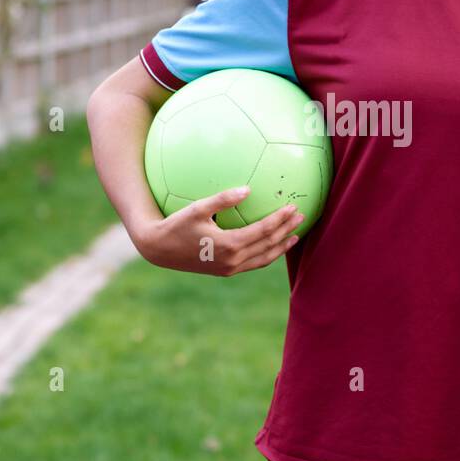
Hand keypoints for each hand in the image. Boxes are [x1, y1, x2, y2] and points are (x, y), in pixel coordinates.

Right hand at [132, 186, 303, 274]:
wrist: (158, 250)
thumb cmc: (175, 224)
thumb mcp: (197, 208)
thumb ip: (223, 199)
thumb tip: (248, 189)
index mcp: (229, 245)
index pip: (264, 231)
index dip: (280, 219)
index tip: (293, 207)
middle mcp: (233, 260)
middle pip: (269, 245)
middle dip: (287, 231)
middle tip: (301, 217)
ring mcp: (230, 268)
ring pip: (264, 259)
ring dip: (281, 247)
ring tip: (295, 236)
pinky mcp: (226, 271)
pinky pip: (254, 264)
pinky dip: (267, 255)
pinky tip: (273, 245)